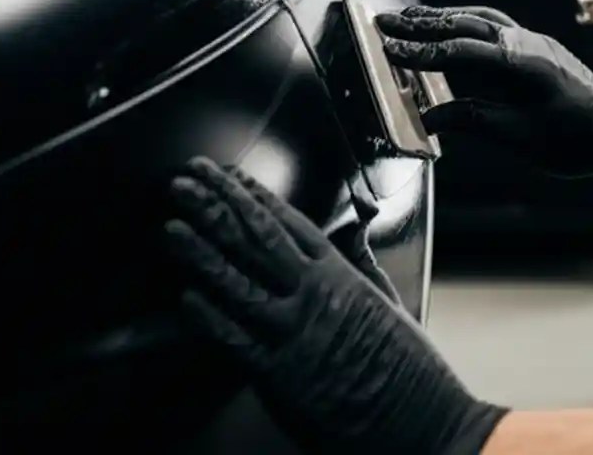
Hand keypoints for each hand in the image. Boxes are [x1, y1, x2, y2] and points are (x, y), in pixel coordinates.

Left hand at [164, 157, 506, 454]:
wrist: (419, 417)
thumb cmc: (406, 364)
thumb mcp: (388, 298)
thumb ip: (362, 260)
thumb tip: (357, 227)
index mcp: (339, 273)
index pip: (285, 222)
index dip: (250, 194)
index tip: (225, 175)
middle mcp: (314, 295)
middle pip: (254, 239)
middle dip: (216, 206)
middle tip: (187, 181)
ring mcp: (294, 332)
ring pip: (236, 281)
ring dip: (200, 251)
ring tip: (173, 227)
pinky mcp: (280, 373)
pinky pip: (234, 338)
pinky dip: (207, 316)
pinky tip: (186, 295)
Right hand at [376, 5, 592, 175]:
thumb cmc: (578, 140)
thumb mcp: (521, 138)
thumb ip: (473, 120)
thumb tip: (431, 116)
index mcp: (521, 66)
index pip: (458, 51)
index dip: (419, 51)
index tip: (388, 49)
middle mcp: (526, 44)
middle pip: (463, 24)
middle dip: (419, 23)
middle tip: (383, 21)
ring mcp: (532, 41)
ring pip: (478, 17)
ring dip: (440, 17)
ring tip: (407, 18)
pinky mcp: (536, 46)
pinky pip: (493, 23)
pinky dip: (464, 21)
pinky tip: (449, 26)